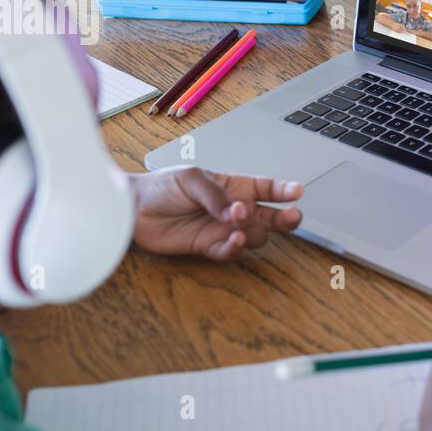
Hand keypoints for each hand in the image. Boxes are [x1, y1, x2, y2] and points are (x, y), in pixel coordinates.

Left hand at [131, 167, 301, 258]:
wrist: (133, 211)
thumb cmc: (161, 187)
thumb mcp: (191, 178)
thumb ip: (216, 195)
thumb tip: (236, 211)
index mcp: (234, 186)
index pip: (266, 188)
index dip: (284, 190)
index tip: (297, 191)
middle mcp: (234, 210)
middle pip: (270, 217)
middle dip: (285, 218)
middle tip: (292, 217)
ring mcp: (223, 230)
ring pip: (254, 237)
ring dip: (252, 230)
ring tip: (238, 221)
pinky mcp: (208, 248)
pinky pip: (230, 252)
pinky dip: (235, 247)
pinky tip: (233, 238)